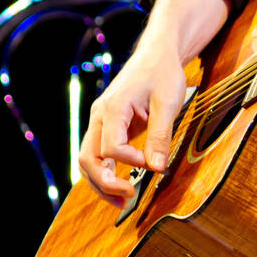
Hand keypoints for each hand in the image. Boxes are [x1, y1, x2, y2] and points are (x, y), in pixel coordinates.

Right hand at [78, 48, 187, 207]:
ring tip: (122, 202)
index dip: (130, 161)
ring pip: (88, 160)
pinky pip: (97, 154)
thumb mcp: (168, 103)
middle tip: (128, 196)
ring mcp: (100, 121)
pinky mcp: (106, 126)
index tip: (151, 162)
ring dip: (101, 183)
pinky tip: (119, 186)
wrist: (156, 55)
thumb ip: (160, 135)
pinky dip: (105, 172)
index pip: (111, 147)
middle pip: (87, 158)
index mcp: (113, 108)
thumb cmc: (163, 74)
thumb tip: (156, 168)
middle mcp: (99, 116)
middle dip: (104, 183)